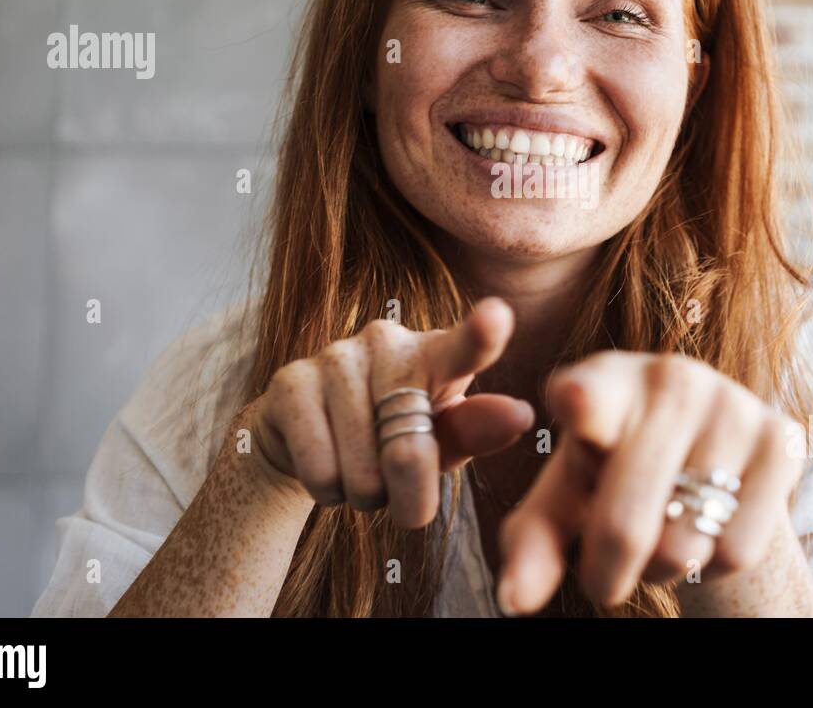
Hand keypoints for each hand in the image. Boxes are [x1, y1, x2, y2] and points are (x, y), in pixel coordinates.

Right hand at [240, 297, 533, 527]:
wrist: (311, 443)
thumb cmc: (395, 438)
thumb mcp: (442, 441)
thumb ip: (478, 430)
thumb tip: (522, 414)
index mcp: (435, 353)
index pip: (465, 346)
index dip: (481, 334)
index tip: (497, 318)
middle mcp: (385, 341)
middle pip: (408, 447)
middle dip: (408, 494)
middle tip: (402, 494)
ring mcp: (334, 356)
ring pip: (361, 470)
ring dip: (364, 493)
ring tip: (360, 471)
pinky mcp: (290, 381)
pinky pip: (320, 469)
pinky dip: (328, 490)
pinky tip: (327, 467)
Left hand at [496, 351, 804, 612]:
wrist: (707, 458)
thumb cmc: (610, 475)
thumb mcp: (564, 502)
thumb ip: (533, 542)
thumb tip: (517, 600)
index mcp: (601, 381)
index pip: (590, 396)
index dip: (584, 405)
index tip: (578, 406)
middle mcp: (670, 378)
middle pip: (624, 523)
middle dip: (605, 572)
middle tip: (602, 581)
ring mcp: (731, 403)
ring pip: (683, 546)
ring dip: (663, 568)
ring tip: (661, 533)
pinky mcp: (782, 438)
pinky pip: (737, 549)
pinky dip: (713, 564)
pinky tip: (707, 527)